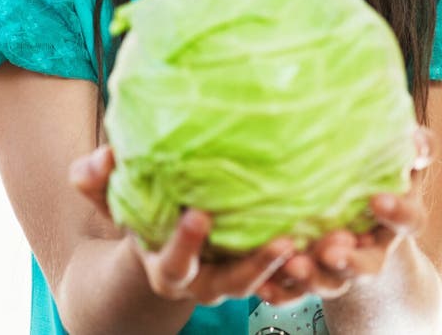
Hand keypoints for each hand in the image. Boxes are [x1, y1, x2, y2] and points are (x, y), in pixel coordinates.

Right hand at [68, 127, 434, 306]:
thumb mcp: (112, 204)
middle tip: (287, 241)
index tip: (200, 215)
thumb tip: (93, 161)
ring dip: (302, 266)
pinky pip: (293, 264)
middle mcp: (206, 279)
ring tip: (331, 242)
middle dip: (261, 265)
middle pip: (237, 281)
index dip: (187, 242)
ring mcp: (237, 274)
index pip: (177, 261)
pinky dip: (317, 252)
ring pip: (274, 278)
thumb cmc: (137, 218)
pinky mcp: (264, 262)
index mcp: (168, 265)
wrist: (158, 255)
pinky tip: (348, 222)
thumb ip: (97, 183)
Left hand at [260, 125, 435, 303]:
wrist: (357, 217)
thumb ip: (414, 148)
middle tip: (330, 252)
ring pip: (331, 281)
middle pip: (367, 266)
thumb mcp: (398, 160)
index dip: (396, 213)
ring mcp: (340, 266)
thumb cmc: (377, 177)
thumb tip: (418, 138)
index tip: (377, 200)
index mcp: (396, 220)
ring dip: (313, 277)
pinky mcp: (310, 274)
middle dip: (350, 262)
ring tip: (294, 264)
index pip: (409, 221)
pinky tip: (265, 285)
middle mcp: (371, 250)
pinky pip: (296, 290)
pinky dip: (281, 290)